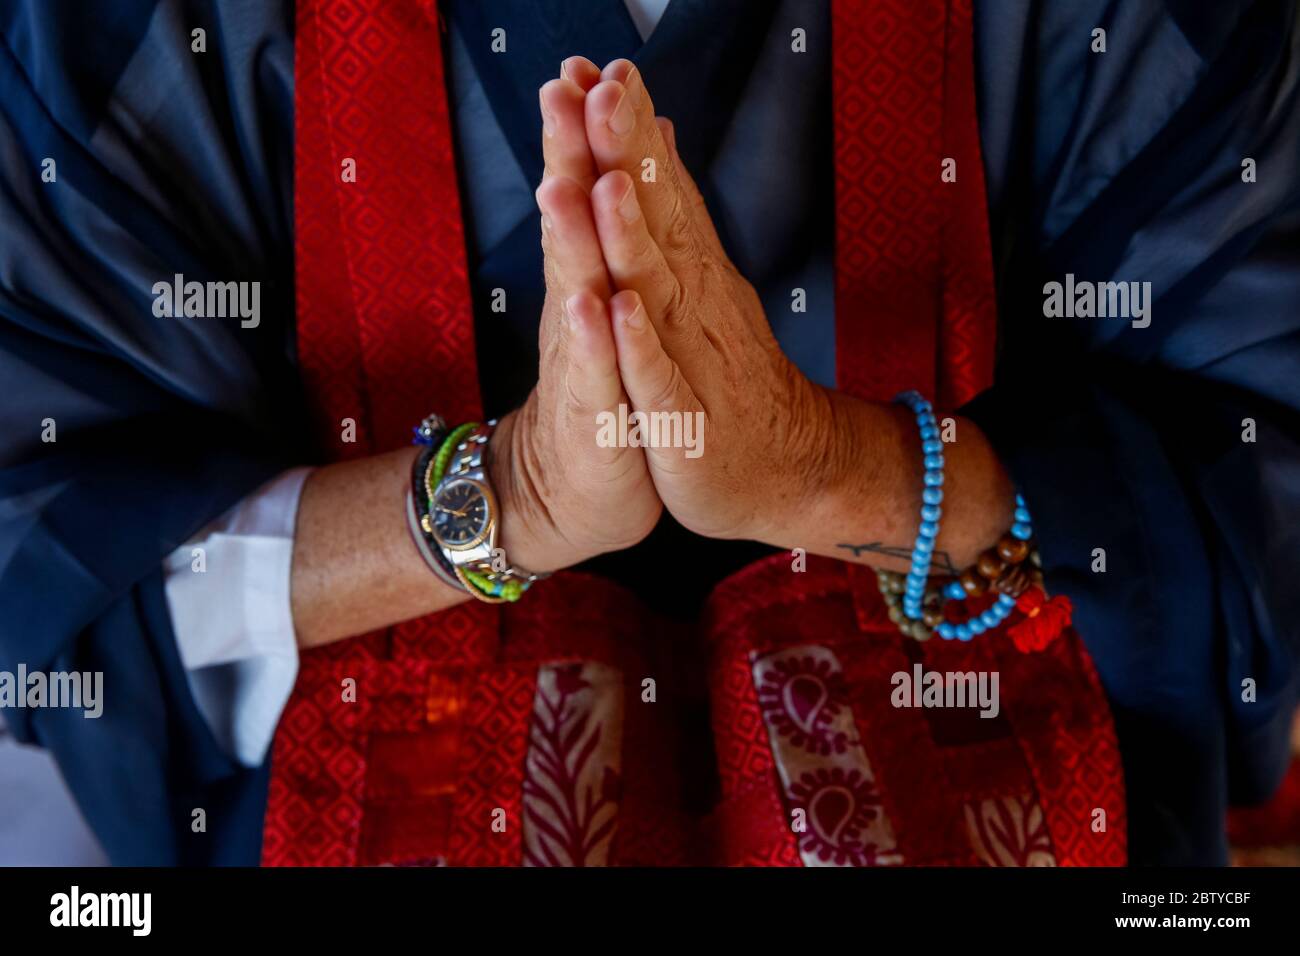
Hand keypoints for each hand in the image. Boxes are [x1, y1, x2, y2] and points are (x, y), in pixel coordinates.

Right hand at [487, 58, 661, 572]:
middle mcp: (583, 309)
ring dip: (572, 234)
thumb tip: (622, 161)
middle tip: (562, 88)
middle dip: (569, 157)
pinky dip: (593, 338)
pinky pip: (595, 373)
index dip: (592, 133)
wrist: (579, 487)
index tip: (593, 63)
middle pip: (575, 224)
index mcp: (595, 277)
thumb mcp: (617, 306)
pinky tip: (589, 303)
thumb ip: (615, 235)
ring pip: (578, 288)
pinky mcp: (597, 415)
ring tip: (565, 180)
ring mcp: (586, 360)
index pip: (593, 193)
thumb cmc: (607, 388)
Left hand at [572, 60, 833, 542]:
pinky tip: (626, 307)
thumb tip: (655, 133)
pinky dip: (642, 344)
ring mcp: (689, 357)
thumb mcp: (701, 282)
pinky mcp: (683, 417)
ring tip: (607, 182)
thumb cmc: (729, 374)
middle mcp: (691, 301)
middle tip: (601, 88)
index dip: (626, 130)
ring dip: (631, 236)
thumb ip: (675, 208)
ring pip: (656, 289)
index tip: (597, 66)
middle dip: (625, 156)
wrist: (786, 466)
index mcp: (689, 269)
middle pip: (656, 220)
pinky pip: (659, 377)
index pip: (657, 188)